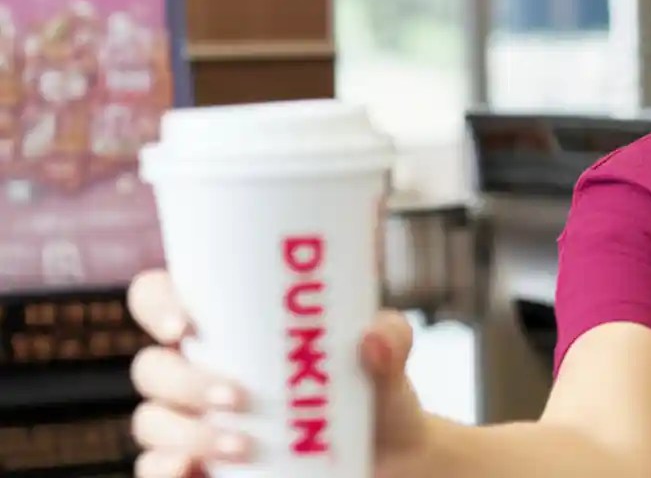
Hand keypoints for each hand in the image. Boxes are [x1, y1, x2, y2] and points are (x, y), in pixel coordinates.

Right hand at [126, 270, 433, 476]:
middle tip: (237, 397)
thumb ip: (390, 337)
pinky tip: (190, 472)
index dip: (156, 303)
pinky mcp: (201, 466)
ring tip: (244, 446)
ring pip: (152, 421)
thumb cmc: (374, 388)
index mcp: (226, 325)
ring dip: (186, 434)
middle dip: (184, 383)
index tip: (186, 323)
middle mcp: (198, 369)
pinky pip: (157, 469)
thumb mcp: (387, 357)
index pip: (158, 297)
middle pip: (152, 368)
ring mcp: (194, 421)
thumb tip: (370, 338)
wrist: (392, 454)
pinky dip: (164, 471)